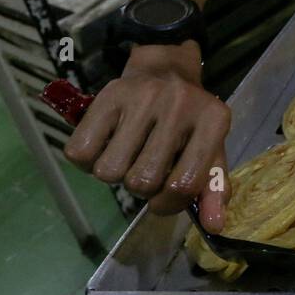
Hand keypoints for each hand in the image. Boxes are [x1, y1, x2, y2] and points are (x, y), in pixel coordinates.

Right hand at [63, 42, 230, 230]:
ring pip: (109, 171)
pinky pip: (80, 152)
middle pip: (142, 182)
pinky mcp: (108, 94)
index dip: (167, 205)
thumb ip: (213, 189)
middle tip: (145, 168)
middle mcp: (180, 103)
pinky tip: (106, 145)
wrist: (165, 69)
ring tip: (128, 155)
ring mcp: (143, 96)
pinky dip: (87, 160)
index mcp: (213, 119)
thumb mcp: (211, 151)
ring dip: (114, 174)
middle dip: (140, 188)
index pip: (182, 185)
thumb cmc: (190, 121)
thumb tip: (214, 226)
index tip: (162, 198)